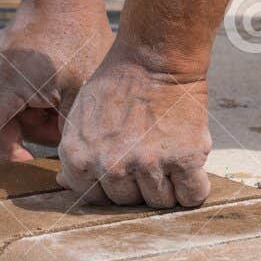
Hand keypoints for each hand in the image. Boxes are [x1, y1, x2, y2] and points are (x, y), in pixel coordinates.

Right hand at [0, 0, 113, 179]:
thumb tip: (62, 169)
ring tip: (64, 92)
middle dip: (39, 134)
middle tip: (66, 111)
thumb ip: (67, 132)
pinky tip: (56, 88)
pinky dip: (37, 106)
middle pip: (6, 138)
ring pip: (14, 124)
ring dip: (41, 119)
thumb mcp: (82, 90)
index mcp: (2, 87)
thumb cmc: (75, 38)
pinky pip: (14, 108)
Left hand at [56, 42, 211, 207]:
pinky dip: (195, 188)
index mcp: (80, 158)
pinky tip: (192, 169)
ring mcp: (147, 165)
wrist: (155, 57)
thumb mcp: (80, 117)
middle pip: (130, 203)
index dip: (115, 186)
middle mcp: (111, 167)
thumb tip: (65, 183)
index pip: (97, 200)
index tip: (127, 170)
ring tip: (170, 158)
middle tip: (151, 156)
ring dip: (169, 186)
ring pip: (161, 202)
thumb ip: (75, 155)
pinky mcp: (183, 159)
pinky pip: (192, 194)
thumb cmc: (119, 82)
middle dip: (141, 186)